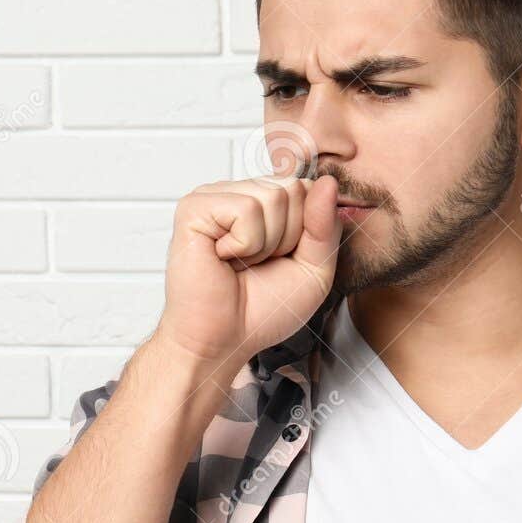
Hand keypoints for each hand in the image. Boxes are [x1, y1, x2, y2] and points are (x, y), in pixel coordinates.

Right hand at [154, 173, 339, 367]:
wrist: (222, 341)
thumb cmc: (260, 310)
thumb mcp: (314, 270)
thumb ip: (326, 227)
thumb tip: (327, 182)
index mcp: (262, 202)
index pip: (308, 188)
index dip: (306, 231)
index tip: (280, 260)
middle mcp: (237, 193)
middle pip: (293, 188)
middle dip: (287, 237)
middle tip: (256, 264)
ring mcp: (213, 197)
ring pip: (273, 197)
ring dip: (265, 244)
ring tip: (240, 262)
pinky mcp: (194, 208)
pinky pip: (246, 209)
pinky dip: (244, 244)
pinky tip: (223, 258)